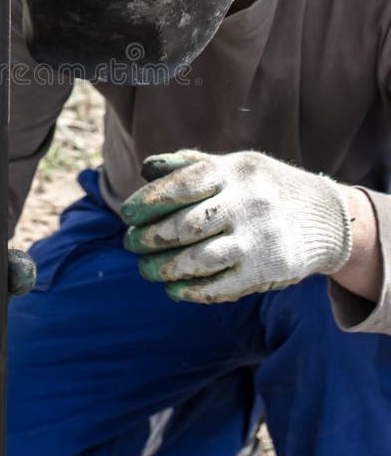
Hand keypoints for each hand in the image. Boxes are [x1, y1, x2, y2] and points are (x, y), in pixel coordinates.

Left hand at [121, 149, 352, 303]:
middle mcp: (248, 203)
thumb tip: (147, 170)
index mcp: (235, 171)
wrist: (327, 217)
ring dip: (164, 268)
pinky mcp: (267, 269)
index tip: (127, 214)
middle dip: (150, 238)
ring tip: (146, 269)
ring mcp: (259, 238)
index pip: (183, 184)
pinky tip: (173, 288)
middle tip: (130, 243)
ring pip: (199, 259)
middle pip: (186, 225)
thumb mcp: (236, 165)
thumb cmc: (265, 187)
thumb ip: (193, 165)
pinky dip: (192, 290)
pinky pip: (222, 285)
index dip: (150, 200)